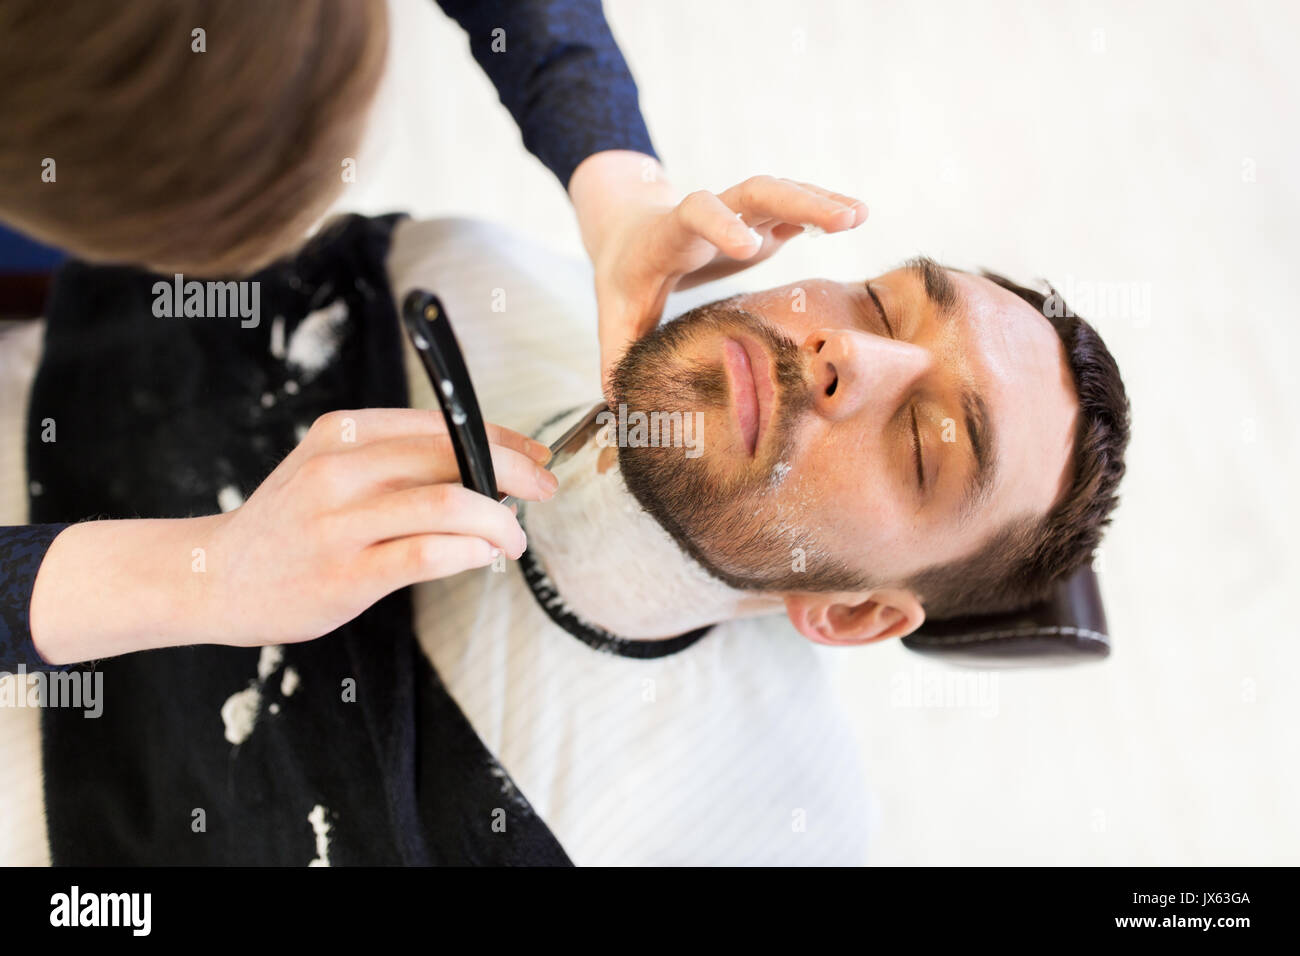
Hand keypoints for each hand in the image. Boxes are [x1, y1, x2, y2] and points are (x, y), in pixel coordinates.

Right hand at [30, 408, 557, 663]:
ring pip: (449, 503)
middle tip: (541, 494)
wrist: (213, 577)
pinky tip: (483, 557)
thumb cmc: (291, 525)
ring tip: (512, 539)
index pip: (443, 424)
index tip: (535, 459)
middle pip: (453, 454)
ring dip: (499, 521)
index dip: (502, 439)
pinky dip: (471, 552)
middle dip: (514, 473)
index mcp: (344, 432)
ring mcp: (341, 522)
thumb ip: (396, 462)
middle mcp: (341, 468)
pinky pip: (428, 554)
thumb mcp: (331, 469)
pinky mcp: (346, 573)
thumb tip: (488, 466)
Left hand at [569, 153, 867, 401]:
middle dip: (795, 202)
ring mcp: (737, 213)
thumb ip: (616, 354)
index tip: (749, 248)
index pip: (695, 215)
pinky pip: (793, 207)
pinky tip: (857, 213)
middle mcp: (708, 214)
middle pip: (753, 192)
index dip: (720, 226)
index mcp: (670, 235)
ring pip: (779, 194)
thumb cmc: (625, 278)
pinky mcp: (757, 221)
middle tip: (841, 222)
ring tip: (859, 214)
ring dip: (818, 202)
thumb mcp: (614, 314)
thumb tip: (618, 406)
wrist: (629, 229)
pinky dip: (823, 208)